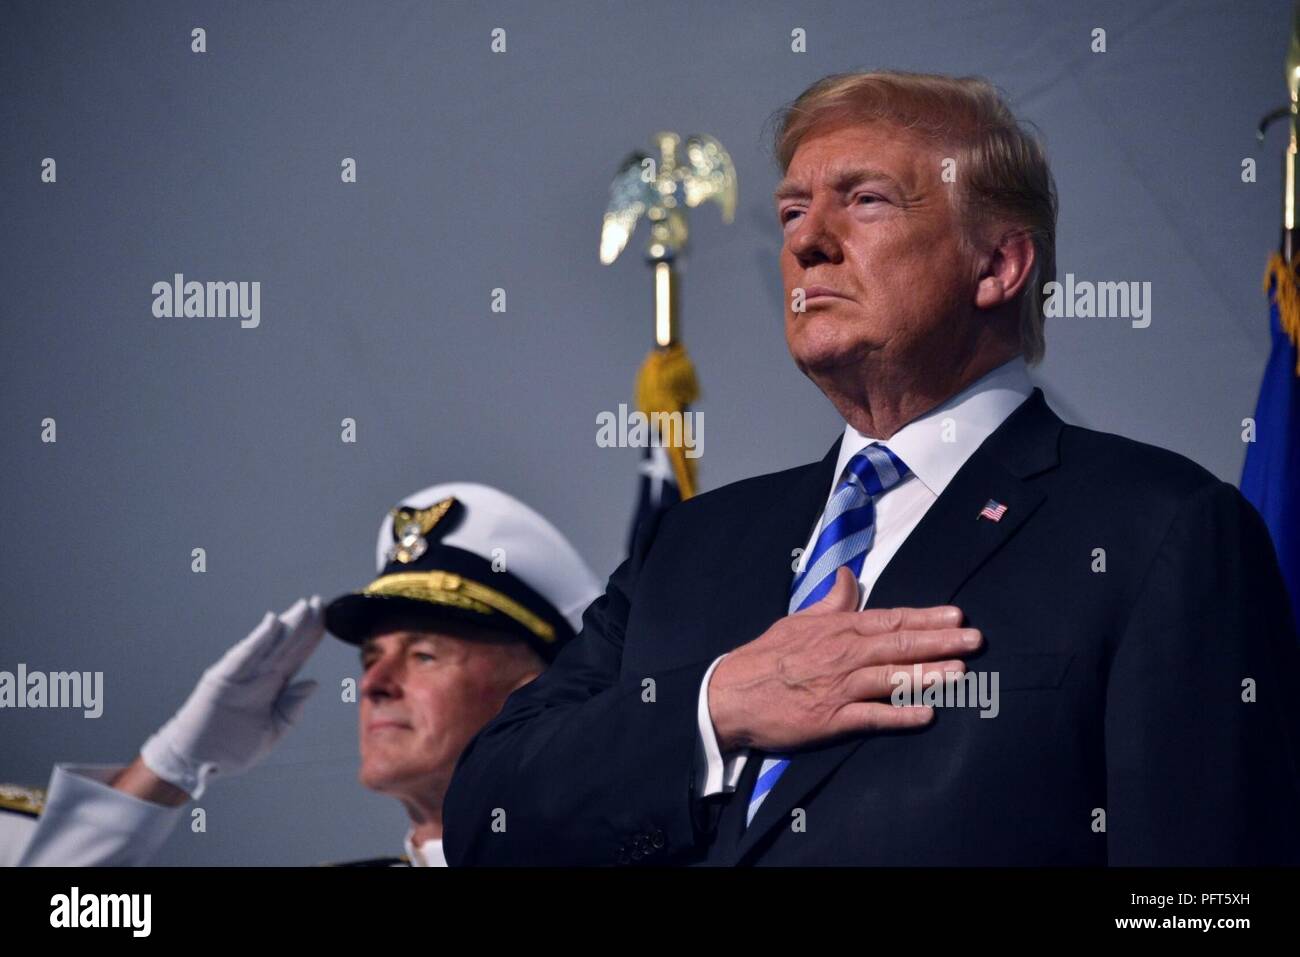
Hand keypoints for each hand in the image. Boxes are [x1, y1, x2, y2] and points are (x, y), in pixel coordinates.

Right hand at [139, 597, 324, 797]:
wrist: (197, 764)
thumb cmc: (232, 748)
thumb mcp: (273, 731)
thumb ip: (292, 708)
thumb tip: (313, 683)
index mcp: (273, 686)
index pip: (297, 655)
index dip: (312, 637)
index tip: (328, 618)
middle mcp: (259, 675)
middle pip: (287, 644)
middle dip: (304, 624)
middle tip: (320, 601)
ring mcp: (241, 675)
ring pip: (270, 645)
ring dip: (287, 625)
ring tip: (304, 607)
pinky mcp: (223, 679)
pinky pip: (244, 656)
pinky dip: (258, 639)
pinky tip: (273, 623)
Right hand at [707, 567, 980, 752]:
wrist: (733, 694)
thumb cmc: (767, 656)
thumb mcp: (798, 618)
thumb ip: (831, 601)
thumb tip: (848, 575)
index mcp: (838, 629)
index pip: (891, 619)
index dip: (926, 617)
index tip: (957, 615)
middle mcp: (844, 655)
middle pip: (899, 645)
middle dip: (940, 642)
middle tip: (974, 640)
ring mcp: (839, 687)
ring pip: (891, 677)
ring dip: (927, 674)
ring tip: (961, 673)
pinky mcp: (832, 718)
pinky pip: (872, 716)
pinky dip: (899, 715)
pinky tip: (926, 714)